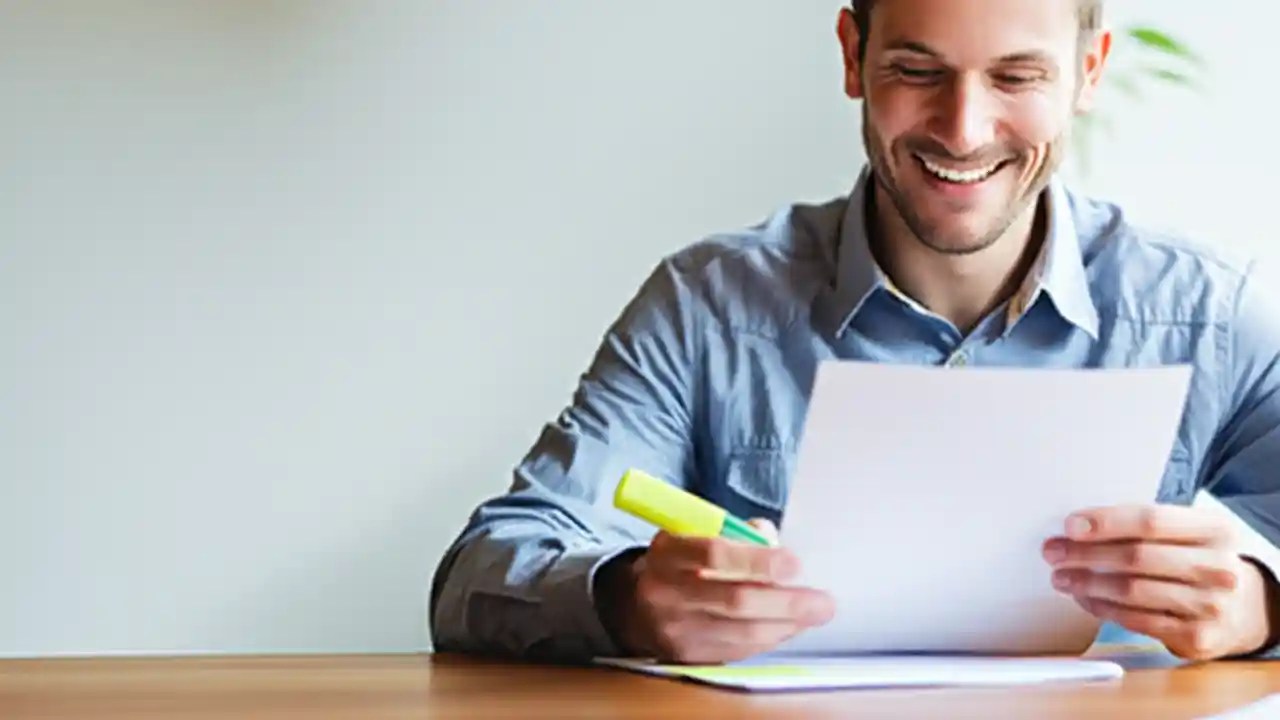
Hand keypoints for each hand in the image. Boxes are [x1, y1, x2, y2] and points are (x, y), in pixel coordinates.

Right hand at [596, 520, 834, 663]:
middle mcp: (665, 592)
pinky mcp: (686, 656)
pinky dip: (769, 639)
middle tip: (822, 602)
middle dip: (786, 602)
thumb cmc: (678, 561)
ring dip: (786, 624)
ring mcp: (674, 629)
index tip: (794, 564)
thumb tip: (772, 539)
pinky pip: (737, 650)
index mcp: (667, 552)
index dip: (758, 560)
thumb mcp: (694, 533)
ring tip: (815, 613)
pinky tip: (789, 627)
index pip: (714, 553)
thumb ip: (734, 532)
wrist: (632, 604)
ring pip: (740, 632)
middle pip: (734, 600)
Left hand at [1043, 504, 1272, 659]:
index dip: (1106, 522)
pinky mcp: (1198, 637)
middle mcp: (1218, 567)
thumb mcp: (1186, 535)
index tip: (1070, 526)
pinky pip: (1138, 620)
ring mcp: (1211, 605)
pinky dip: (1104, 609)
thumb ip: (1142, 527)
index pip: (1151, 520)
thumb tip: (1077, 527)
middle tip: (1053, 552)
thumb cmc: (1196, 561)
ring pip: (1133, 591)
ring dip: (1088, 583)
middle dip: (1086, 554)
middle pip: (1137, 557)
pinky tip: (1085, 598)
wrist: (1243, 610)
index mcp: (1215, 529)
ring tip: (1061, 577)